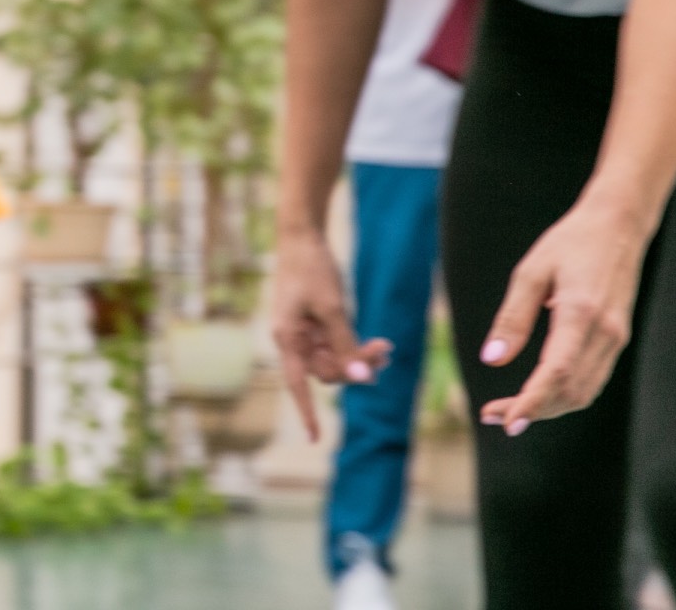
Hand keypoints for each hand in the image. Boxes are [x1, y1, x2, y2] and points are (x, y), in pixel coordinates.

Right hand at [270, 231, 391, 441]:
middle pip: (326, 371)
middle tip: (385, 352)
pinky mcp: (316, 323)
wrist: (303, 237)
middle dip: (355, 367)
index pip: (296, 384)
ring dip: (360, 358)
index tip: (315, 439)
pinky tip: (379, 345)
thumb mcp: (333, 308)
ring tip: (387, 348)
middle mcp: (293, 339)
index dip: (306, 412)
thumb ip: (346, 345)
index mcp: (287, 338)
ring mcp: (305, 332)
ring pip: (335, 359)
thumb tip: (361, 379)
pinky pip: (338, 345)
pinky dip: (356, 347)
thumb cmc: (312, 270)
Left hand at [477, 198, 646, 435]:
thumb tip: (492, 360)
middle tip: (488, 415)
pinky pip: (592, 379)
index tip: (507, 422)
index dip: (533, 402)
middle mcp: (605, 333)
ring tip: (506, 409)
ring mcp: (615, 339)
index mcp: (582, 314)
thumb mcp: (530, 272)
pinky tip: (536, 394)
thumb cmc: (568, 244)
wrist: (617, 228)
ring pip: (584, 392)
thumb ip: (512, 318)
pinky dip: (564, 394)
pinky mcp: (616, 339)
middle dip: (532, 410)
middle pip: (570, 391)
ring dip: (547, 407)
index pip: (558, 372)